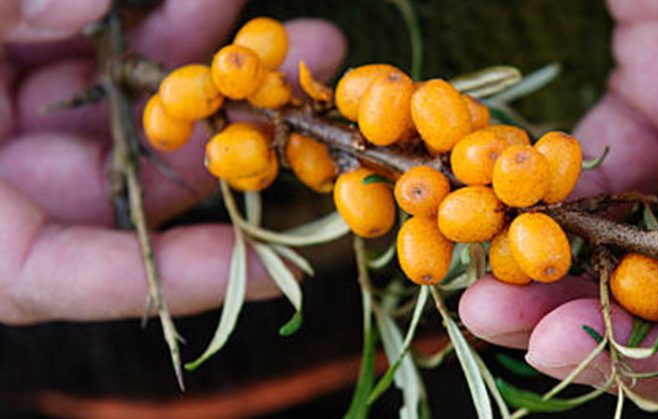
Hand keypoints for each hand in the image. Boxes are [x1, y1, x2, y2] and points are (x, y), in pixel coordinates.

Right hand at [0, 0, 344, 323]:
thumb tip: (92, 3)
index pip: (86, 276)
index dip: (191, 276)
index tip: (285, 271)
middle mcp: (17, 185)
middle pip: (148, 178)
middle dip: (242, 138)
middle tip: (313, 105)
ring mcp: (27, 128)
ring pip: (143, 108)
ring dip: (220, 71)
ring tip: (299, 44)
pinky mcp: (33, 74)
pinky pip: (112, 56)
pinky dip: (167, 29)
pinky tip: (212, 4)